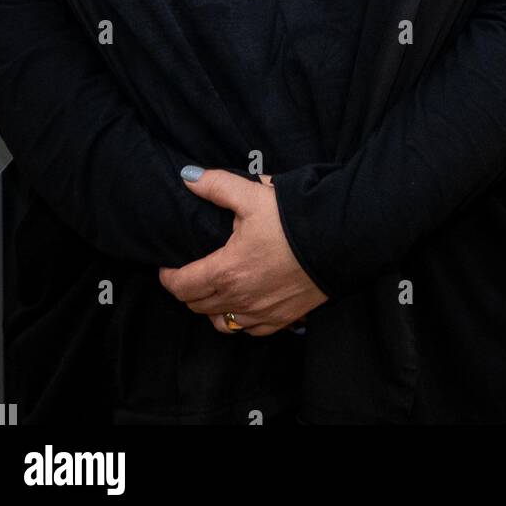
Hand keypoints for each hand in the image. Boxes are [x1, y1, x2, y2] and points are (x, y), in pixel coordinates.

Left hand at [158, 168, 327, 335]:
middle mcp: (240, 299)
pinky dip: (238, 319)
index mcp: (226, 271)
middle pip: (197, 306)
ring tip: (213, 289)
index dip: (168, 278)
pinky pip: (248, 329)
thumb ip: (217, 186)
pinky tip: (243, 302)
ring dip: (210, 308)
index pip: (182, 286)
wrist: (340, 241)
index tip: (166, 268)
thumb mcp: (253, 195)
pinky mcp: (281, 319)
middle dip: (186, 290)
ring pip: (220, 322)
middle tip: (188, 273)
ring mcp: (261, 313)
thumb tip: (188, 176)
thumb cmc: (294, 219)